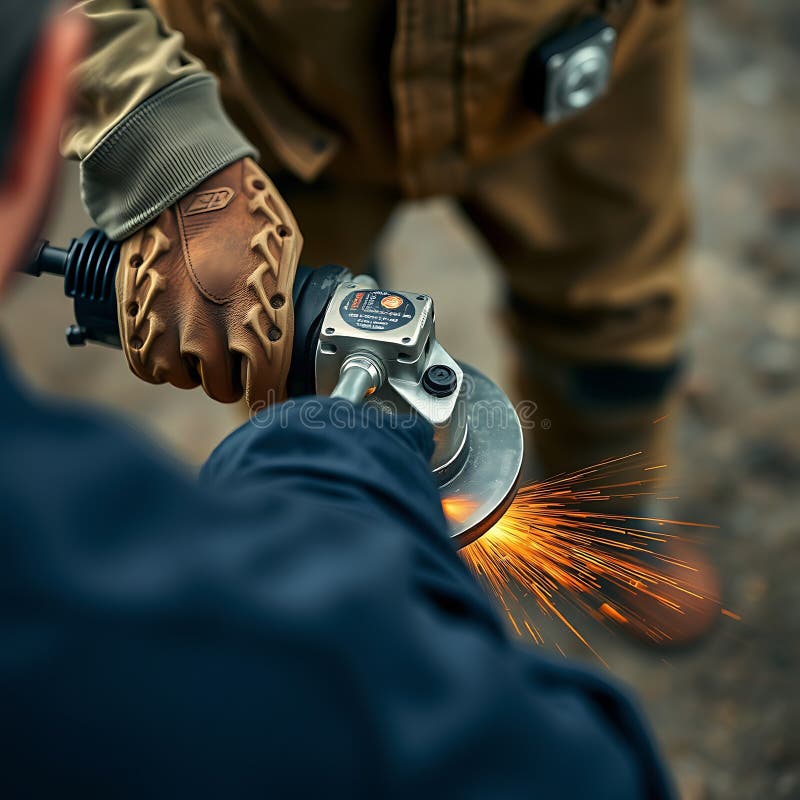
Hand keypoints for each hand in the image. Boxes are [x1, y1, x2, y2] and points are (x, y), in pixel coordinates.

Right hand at [116, 158, 300, 405]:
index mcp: (256, 321)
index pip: (262, 385)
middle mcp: (213, 333)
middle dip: (229, 379)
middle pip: (223, 388)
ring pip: (184, 379)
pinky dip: (159, 360)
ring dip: (193, 369)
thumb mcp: (281, 254)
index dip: (264, 394)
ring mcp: (170, 327)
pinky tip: (170, 340)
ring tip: (198, 343)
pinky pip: (148, 365)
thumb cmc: (239, 206)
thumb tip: (283, 333)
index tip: (263, 393)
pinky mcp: (136, 318)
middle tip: (230, 361)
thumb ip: (280, 301)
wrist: (177, 174)